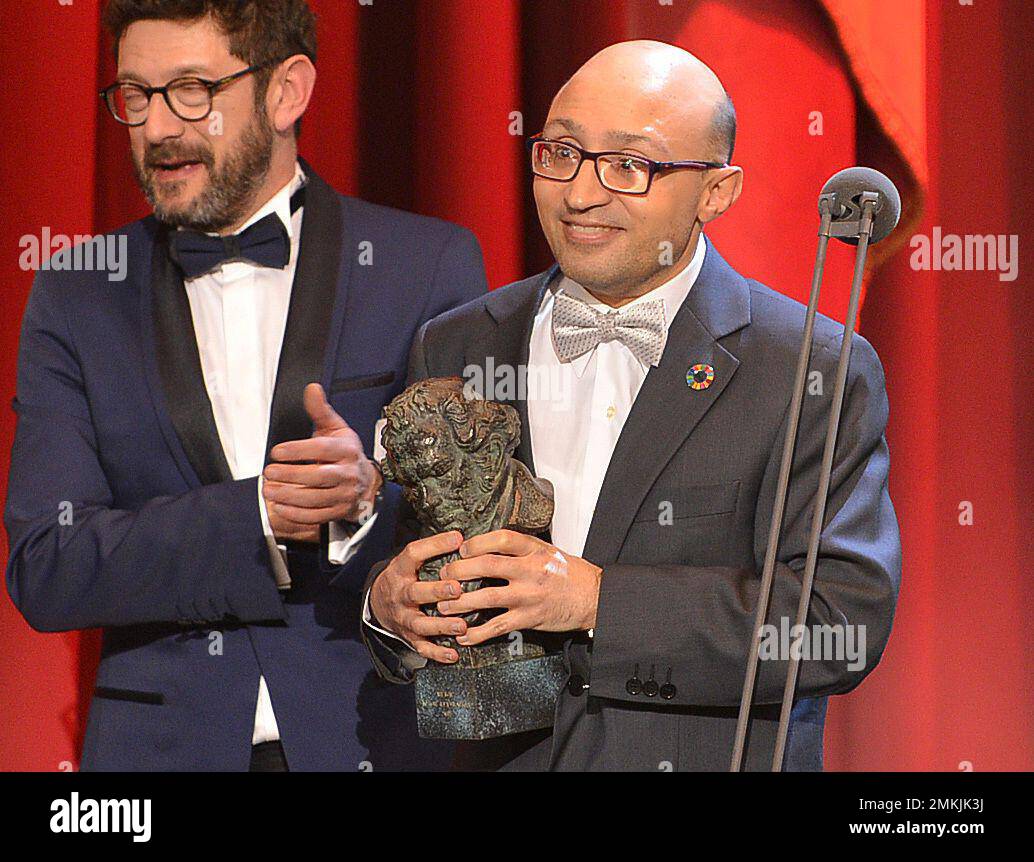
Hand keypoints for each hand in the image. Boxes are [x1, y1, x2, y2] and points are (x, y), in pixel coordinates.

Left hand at [262, 383, 382, 540]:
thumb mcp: (336, 429)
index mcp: (347, 450)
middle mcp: (348, 473)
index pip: (323, 449)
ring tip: (268, 491)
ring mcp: (345, 494)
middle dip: (291, 475)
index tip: (276, 452)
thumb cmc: (344, 453)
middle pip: (319, 476)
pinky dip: (298, 514)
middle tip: (268, 472)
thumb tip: (312, 387)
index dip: (298, 450)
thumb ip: (321, 410)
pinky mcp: (339, 511)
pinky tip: (280, 507)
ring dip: (289, 496)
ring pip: (316, 498)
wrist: (367, 483)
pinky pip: (318, 516)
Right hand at [369, 531, 468, 662]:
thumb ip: (432, 550)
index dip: (435, 545)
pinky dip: (437, 653)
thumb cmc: (404, 577)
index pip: (414, 554)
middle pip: (415, 593)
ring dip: (441, 626)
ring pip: (420, 624)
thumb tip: (463, 536)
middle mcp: (400, 594)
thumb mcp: (410, 561)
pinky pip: (422, 647)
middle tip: (457, 589)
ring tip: (461, 626)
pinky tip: (453, 654)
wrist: (378, 603)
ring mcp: (403, 617)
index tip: (457, 538)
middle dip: (436, 591)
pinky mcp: (408, 636)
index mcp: (401, 570)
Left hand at [435, 529, 601, 645]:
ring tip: (443, 606)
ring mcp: (528, 596)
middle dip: (459, 570)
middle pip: (486, 566)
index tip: (462, 548)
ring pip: (486, 597)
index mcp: (534, 550)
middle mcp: (530, 570)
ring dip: (460, 603)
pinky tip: (464, 635)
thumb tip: (488, 546)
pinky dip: (477, 633)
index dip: (477, 543)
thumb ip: (521, 548)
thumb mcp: (548, 551)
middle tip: (444, 575)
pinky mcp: (528, 618)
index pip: (500, 539)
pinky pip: (497, 626)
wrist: (595, 598)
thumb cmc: (571, 574)